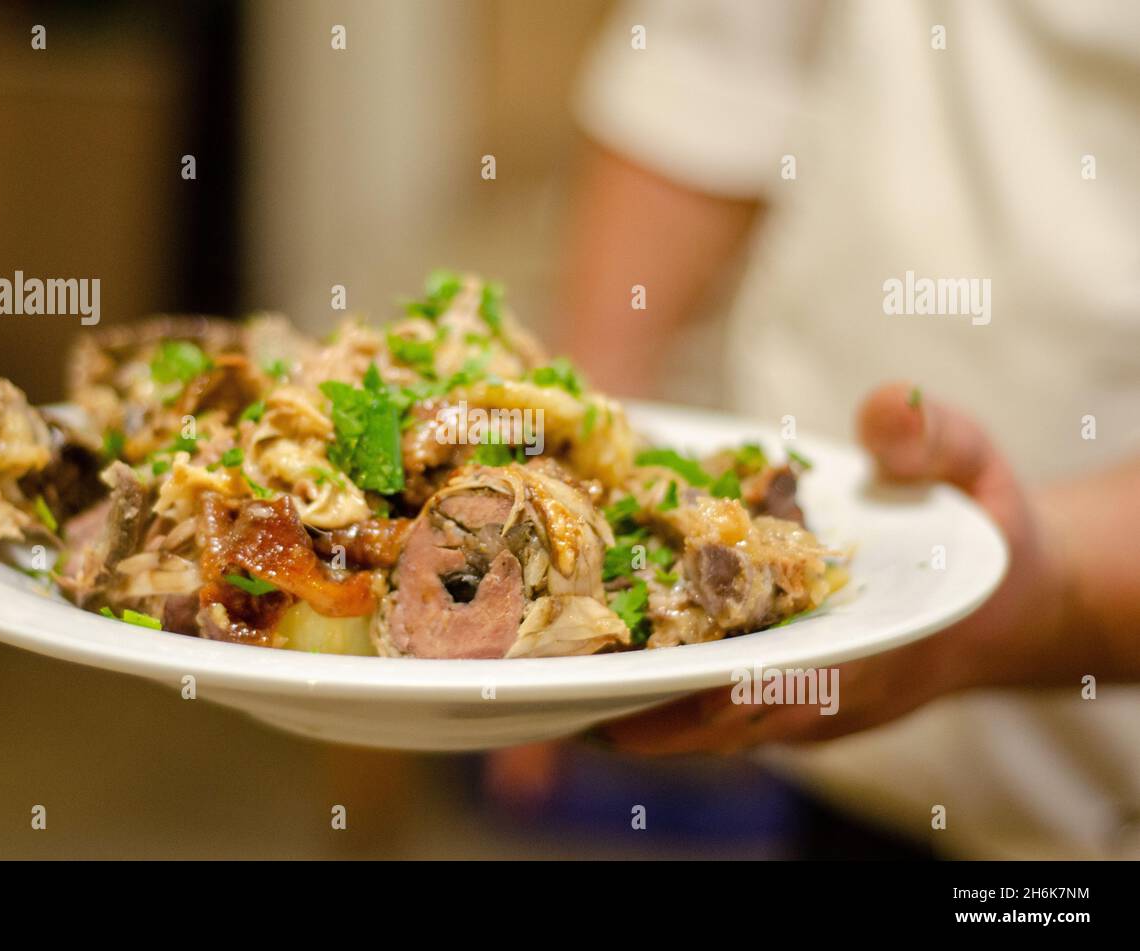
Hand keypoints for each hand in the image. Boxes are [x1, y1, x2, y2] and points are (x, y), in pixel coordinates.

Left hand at [600, 382, 1073, 755]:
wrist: (1002, 598)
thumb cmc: (982, 533)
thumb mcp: (975, 466)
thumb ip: (933, 441)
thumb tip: (879, 413)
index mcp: (880, 651)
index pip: (788, 688)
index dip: (713, 695)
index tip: (637, 693)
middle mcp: (831, 694)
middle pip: (722, 721)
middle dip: (643, 706)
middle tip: (556, 680)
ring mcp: (803, 705)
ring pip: (706, 722)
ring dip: (636, 703)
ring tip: (550, 671)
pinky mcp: (781, 698)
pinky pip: (710, 706)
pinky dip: (657, 684)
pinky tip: (591, 650)